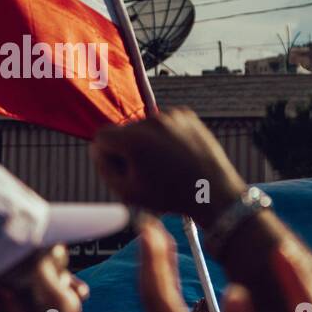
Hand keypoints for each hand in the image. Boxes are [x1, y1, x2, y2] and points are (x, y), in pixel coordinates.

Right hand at [92, 110, 246, 226]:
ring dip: (147, 142)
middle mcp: (151, 121)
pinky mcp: (186, 114)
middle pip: (123, 130)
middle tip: (147, 172)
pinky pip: (163, 123)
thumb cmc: (171, 196)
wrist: (214, 191)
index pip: (101, 136)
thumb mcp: (128, 193)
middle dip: (128, 148)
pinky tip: (176, 154)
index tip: (122, 170)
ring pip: (144, 126)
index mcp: (134, 140)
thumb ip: (104, 169)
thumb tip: (97, 148)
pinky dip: (165, 136)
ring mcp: (170, 115)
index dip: (107, 156)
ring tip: (165, 164)